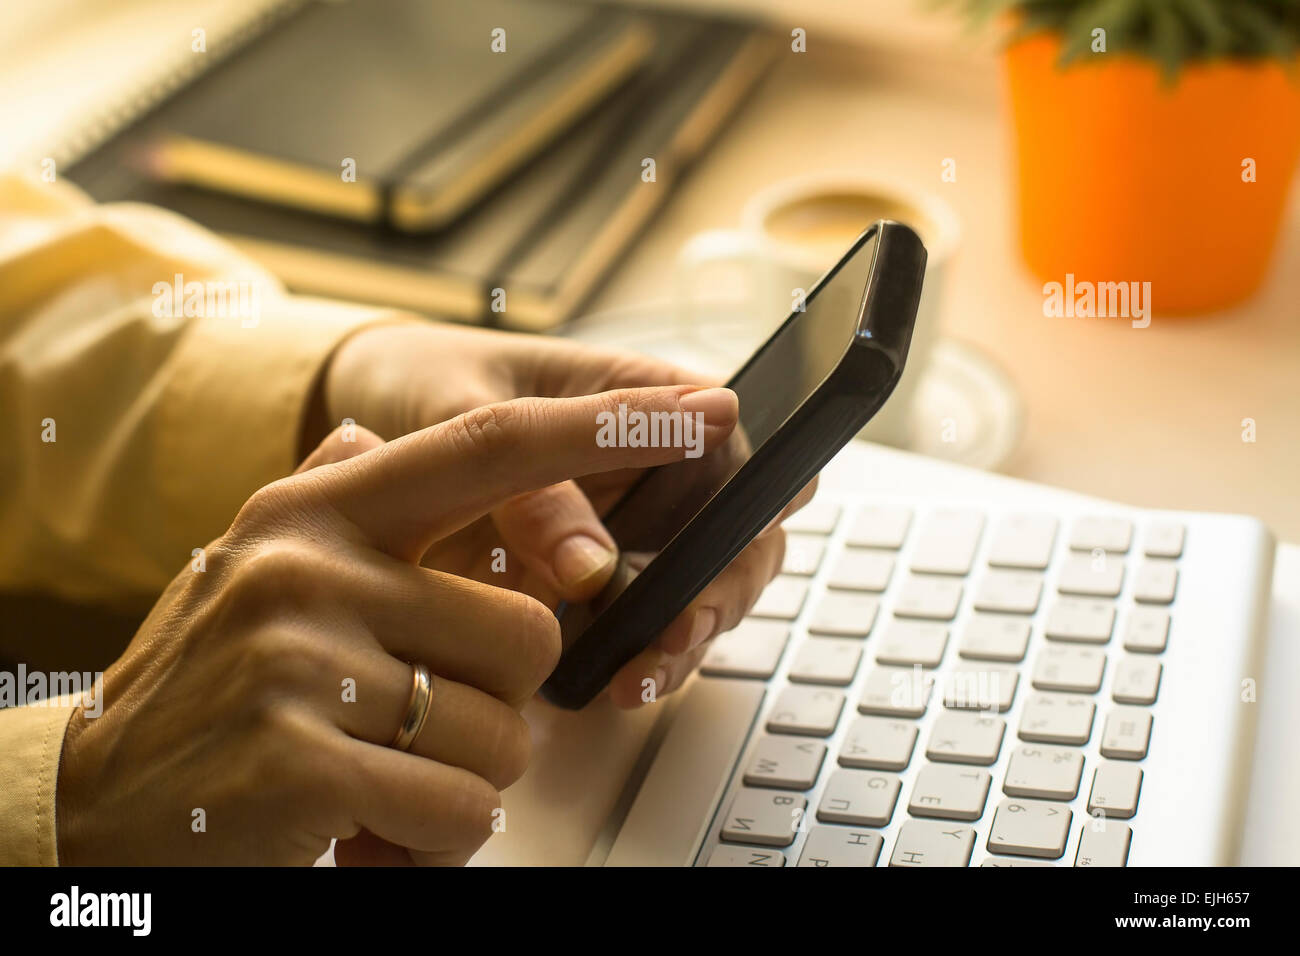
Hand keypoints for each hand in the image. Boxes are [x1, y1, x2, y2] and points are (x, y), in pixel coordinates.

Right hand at [56, 385, 737, 864]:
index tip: (699, 408)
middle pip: (529, 630)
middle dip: (496, 701)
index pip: (489, 447)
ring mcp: (300, 661)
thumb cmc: (206, 684)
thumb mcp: (256, 563)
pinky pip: (462, 812)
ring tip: (374, 774)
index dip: (607, 428)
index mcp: (317, 509)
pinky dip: (432, 839)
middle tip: (413, 723)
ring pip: (504, 733)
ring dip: (460, 778)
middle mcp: (308, 566)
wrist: (94, 800)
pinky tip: (361, 826)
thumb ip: (330, 497)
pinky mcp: (300, 763)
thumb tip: (364, 436)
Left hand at [320, 323, 813, 705]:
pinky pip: (643, 621)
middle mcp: (652, 461)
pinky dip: (641, 658)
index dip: (740, 509)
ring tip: (638, 680)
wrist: (361, 413)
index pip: (731, 449)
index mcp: (643, 394)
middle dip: (720, 590)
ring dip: (685, 638)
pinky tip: (613, 685)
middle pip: (736, 529)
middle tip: (674, 637)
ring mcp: (630, 522)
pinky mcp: (597, 576)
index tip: (706, 567)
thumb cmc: (425, 381)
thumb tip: (594, 567)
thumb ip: (533, 488)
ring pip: (700, 586)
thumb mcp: (466, 416)